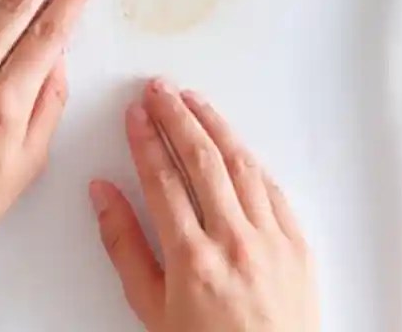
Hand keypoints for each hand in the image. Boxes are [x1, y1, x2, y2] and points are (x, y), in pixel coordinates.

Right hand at [90, 80, 320, 331]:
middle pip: (202, 159)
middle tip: (158, 90)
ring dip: (214, 125)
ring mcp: (272, 239)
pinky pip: (271, 187)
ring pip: (240, 164)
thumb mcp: (151, 310)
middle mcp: (235, 241)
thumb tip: (104, 194)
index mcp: (193, 258)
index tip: (134, 115)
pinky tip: (234, 143)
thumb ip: (125, 247)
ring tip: (192, 101)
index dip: (146, 140)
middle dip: (176, 117)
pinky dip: (249, 159)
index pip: (163, 179)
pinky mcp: (297, 243)